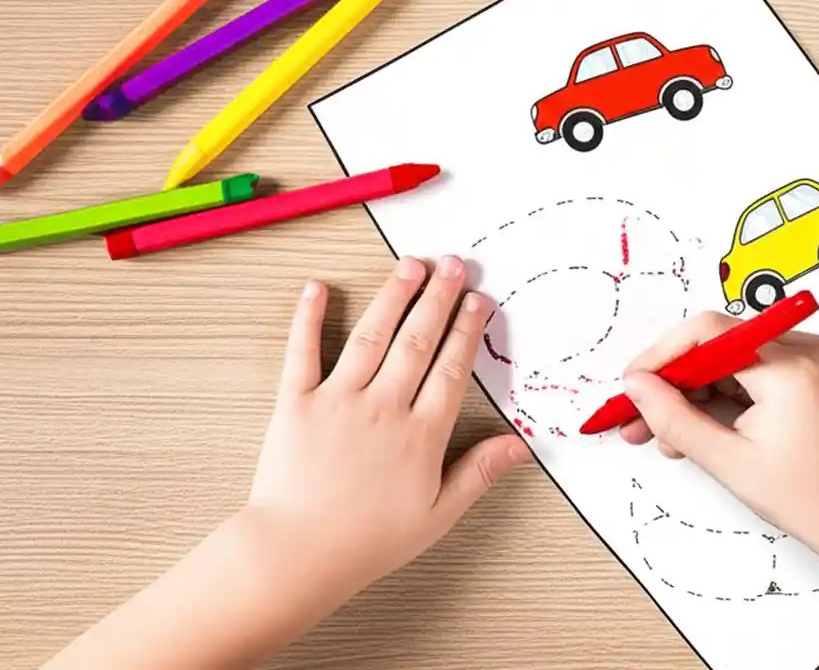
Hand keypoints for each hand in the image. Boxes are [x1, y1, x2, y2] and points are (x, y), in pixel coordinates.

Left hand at [248, 256, 531, 597]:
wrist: (297, 554)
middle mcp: (383, 408)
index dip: (467, 330)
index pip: (451, 369)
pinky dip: (309, 317)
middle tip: (453, 264)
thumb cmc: (367, 542)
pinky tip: (318, 287)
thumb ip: (479, 473)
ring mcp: (339, 401)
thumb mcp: (437, 515)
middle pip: (418, 341)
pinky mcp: (297, 404)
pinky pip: (303, 352)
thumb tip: (522, 446)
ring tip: (410, 264)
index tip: (478, 300)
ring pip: (372, 336)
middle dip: (438, 297)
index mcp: (421, 435)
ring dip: (393, 296)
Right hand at [619, 312, 818, 551]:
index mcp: (790, 368)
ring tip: (666, 436)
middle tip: (638, 417)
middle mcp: (805, 350)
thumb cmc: (812, 498)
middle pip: (717, 345)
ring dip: (695, 392)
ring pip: (731, 359)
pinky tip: (699, 428)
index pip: (708, 333)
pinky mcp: (811, 373)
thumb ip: (675, 420)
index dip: (661, 356)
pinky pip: (753, 371)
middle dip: (673, 382)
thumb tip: (637, 387)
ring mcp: (812, 359)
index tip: (633, 385)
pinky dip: (724, 396)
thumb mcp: (729, 462)